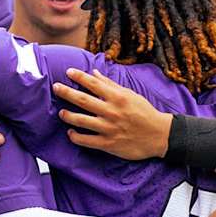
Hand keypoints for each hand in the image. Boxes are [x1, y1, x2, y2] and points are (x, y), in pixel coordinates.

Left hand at [51, 68, 170, 160]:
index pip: (93, 84)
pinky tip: (70, 133)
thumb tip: (93, 73)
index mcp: (118, 97)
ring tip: (61, 112)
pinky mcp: (108, 144)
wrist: (159, 135)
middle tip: (56, 87)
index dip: (79, 77)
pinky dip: (76, 137)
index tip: (68, 72)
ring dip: (68, 115)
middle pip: (83, 100)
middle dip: (67, 92)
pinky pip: (87, 141)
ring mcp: (109, 129)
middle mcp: (111, 112)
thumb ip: (110, 85)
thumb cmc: (144, 112)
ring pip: (81, 121)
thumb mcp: (130, 94)